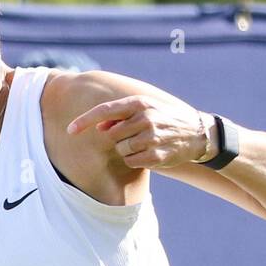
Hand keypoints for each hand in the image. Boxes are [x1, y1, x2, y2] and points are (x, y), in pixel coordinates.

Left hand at [67, 94, 208, 169]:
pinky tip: (149, 153)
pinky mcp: (156, 156)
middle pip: (112, 135)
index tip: (69, 130)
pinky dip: (135, 160)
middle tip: (134, 135)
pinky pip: (131, 161)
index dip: (84, 121)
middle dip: (118, 138)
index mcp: (139, 103)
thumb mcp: (144, 110)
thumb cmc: (163, 119)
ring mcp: (152, 137)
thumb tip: (99, 128)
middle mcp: (145, 118)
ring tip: (144, 144)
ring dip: (127, 150)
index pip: (105, 111)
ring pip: (121, 150)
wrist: (196, 133)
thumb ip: (120, 117)